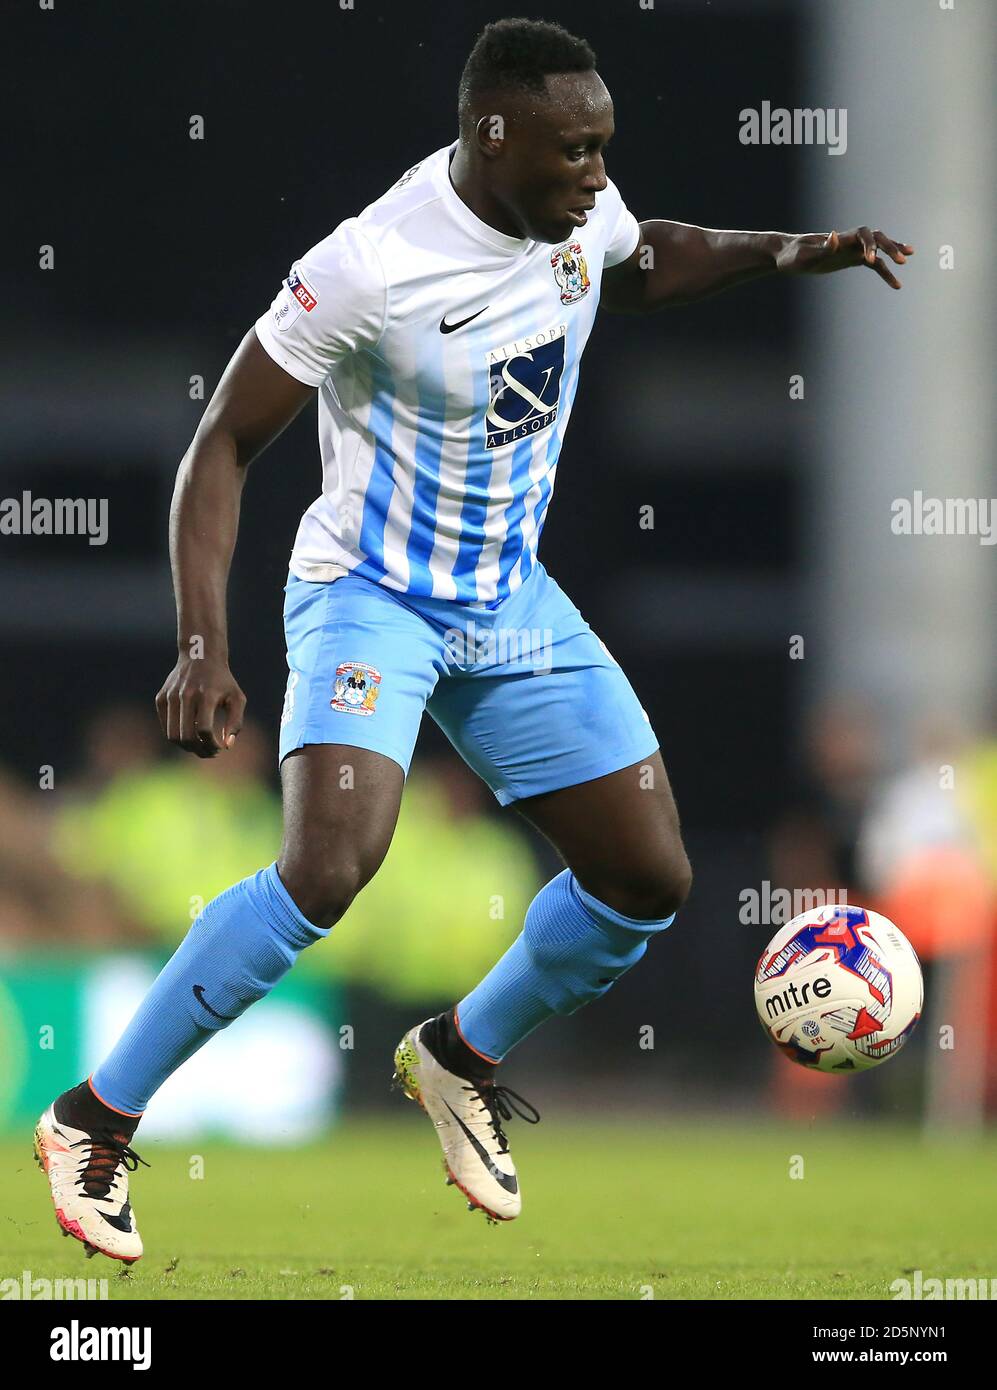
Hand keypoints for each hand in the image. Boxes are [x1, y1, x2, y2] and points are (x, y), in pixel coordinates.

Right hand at [155, 654, 246, 757]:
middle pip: (186, 736)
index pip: (204, 729)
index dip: (211, 745)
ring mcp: (170, 696)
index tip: (219, 748)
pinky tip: (190, 732)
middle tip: (209, 753)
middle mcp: (186, 695)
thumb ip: (236, 722)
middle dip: (199, 751)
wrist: (200, 656)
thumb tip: (227, 746)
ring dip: (187, 747)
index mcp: (207, 695)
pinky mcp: (161, 698)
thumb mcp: (237, 698)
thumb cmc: (223, 681)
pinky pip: (166, 727)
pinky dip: (177, 735)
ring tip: (200, 746)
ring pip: (172, 735)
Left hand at [776, 227, 913, 288]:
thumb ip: (820, 248)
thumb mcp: (804, 255)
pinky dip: (885, 272)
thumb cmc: (793, 256)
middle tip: (902, 259)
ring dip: (893, 252)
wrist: (788, 256)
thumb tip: (833, 235)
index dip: (870, 245)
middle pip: (876, 238)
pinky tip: (897, 285)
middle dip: (890, 247)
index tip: (870, 261)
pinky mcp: (851, 260)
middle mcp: (849, 241)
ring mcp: (852, 250)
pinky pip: (874, 265)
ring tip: (908, 257)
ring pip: (878, 249)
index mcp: (840, 238)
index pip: (863, 234)